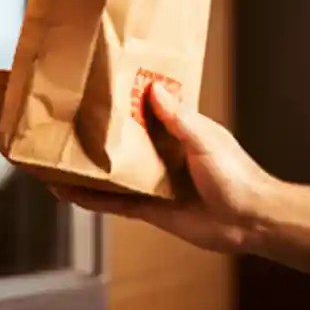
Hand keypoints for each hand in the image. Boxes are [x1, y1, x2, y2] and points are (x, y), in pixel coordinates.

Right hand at [55, 84, 281, 253]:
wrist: (250, 220)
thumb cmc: (237, 176)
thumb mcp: (206, 139)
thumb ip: (178, 118)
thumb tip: (154, 89)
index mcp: (180, 131)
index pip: (146, 110)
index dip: (124, 101)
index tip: (98, 88)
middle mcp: (164, 154)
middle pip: (124, 142)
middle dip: (99, 135)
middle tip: (67, 123)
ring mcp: (156, 182)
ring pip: (115, 172)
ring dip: (90, 169)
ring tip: (58, 160)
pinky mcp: (151, 209)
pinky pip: (116, 202)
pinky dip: (94, 198)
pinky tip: (72, 193)